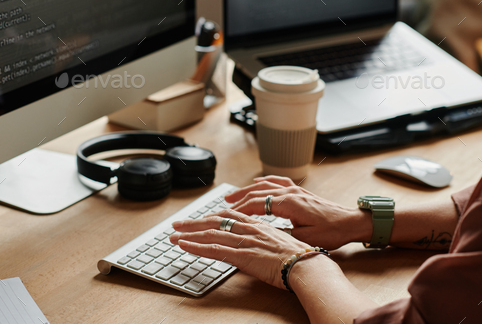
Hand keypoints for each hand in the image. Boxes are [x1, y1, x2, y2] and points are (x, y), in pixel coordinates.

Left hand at [170, 208, 309, 288]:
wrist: (308, 266)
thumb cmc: (300, 258)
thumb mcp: (280, 244)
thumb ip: (265, 243)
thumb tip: (257, 249)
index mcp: (259, 225)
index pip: (229, 216)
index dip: (211, 216)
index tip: (199, 219)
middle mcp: (250, 229)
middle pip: (216, 220)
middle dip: (194, 222)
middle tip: (177, 224)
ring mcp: (245, 241)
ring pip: (211, 233)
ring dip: (189, 233)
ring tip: (173, 235)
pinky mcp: (242, 255)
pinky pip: (214, 249)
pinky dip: (196, 246)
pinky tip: (184, 245)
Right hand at [224, 176, 371, 249]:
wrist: (350, 222)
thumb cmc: (331, 232)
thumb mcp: (304, 238)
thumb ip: (282, 233)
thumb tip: (263, 233)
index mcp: (289, 203)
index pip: (257, 203)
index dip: (240, 210)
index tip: (227, 215)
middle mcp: (290, 192)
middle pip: (258, 192)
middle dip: (239, 197)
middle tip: (224, 204)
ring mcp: (295, 189)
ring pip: (265, 185)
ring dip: (248, 189)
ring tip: (233, 195)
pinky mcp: (300, 191)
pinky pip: (277, 181)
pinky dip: (264, 181)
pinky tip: (257, 182)